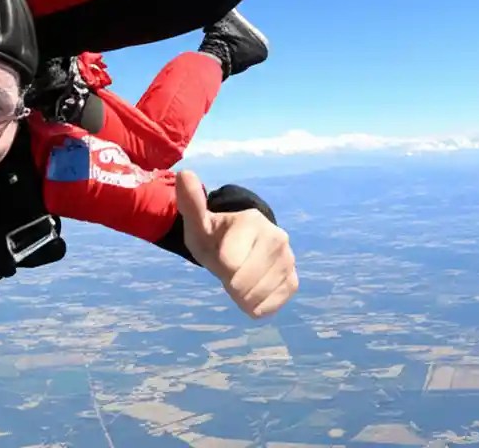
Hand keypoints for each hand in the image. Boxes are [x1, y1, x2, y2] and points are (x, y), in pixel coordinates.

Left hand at [177, 171, 298, 318]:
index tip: (219, 252)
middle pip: (243, 283)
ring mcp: (288, 260)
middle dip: (229, 282)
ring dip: (241, 295)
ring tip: (239, 276)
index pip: (229, 263)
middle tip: (227, 268)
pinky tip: (251, 288)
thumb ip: (192, 203)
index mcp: (252, 222)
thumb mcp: (198, 221)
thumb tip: (185, 173)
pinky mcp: (293, 280)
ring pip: (256, 296)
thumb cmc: (215, 234)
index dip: (218, 264)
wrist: (238, 246)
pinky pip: (269, 306)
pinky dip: (255, 305)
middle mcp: (277, 238)